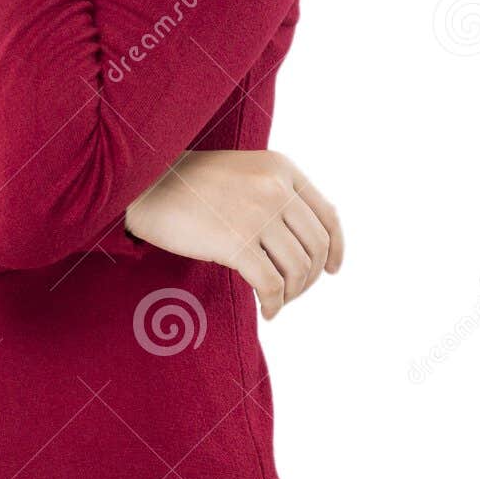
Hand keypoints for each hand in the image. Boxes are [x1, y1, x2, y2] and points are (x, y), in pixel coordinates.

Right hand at [124, 150, 342, 319]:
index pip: (327, 215)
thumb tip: (306, 244)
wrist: (143, 184)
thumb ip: (275, 195)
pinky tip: (266, 310)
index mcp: (280, 168)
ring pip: (298, 269)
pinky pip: (272, 285)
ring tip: (275, 300)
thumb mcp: (243, 173)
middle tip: (292, 291)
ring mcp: (257, 214)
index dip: (336, 248)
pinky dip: (274, 304)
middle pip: (316, 247)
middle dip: (310, 277)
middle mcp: (275, 188)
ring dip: (292, 293)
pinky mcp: (236, 242)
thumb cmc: (188, 184)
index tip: (332, 269)